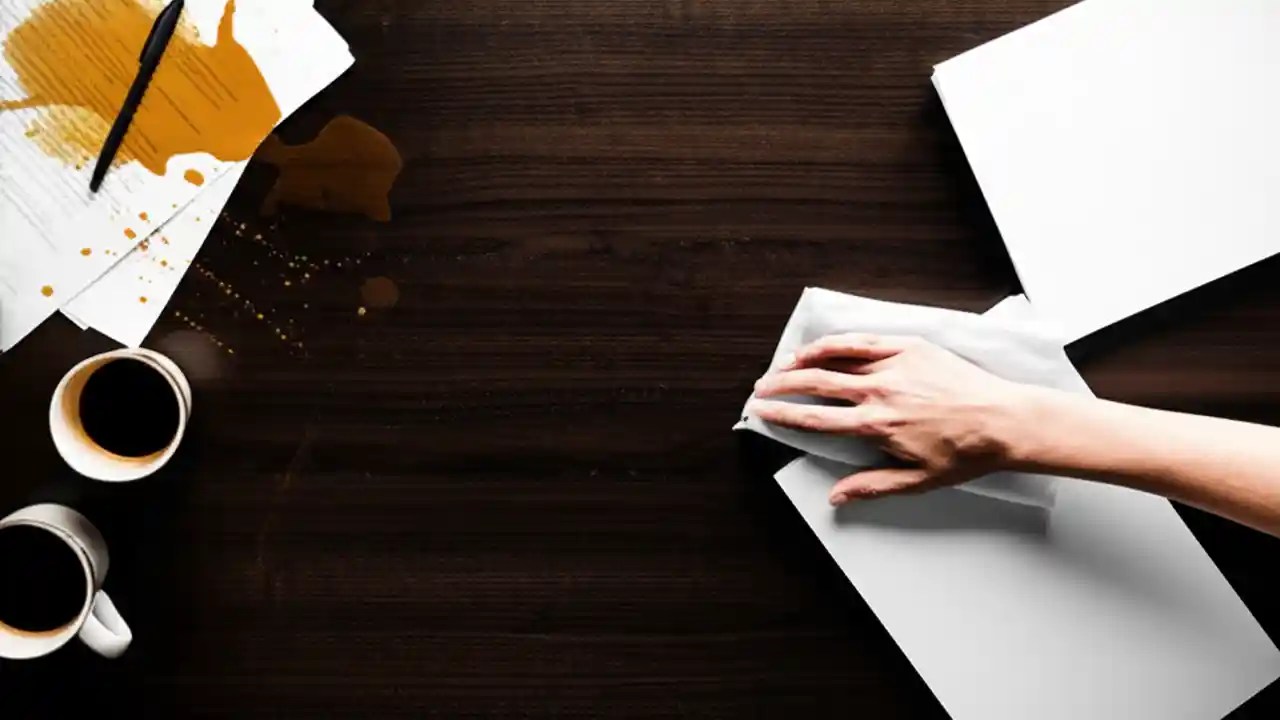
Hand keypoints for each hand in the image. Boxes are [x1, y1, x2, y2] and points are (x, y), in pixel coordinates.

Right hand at [749, 334, 1035, 505]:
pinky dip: (837, 341)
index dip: (783, 415)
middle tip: (761, 388)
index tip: (762, 412)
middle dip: (781, 385)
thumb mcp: (917, 480)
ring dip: (802, 360)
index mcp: (877, 425)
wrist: (1006, 421)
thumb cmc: (966, 452)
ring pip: (835, 356)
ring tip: (782, 364)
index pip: (815, 419)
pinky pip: (864, 340)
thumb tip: (836, 497)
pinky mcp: (911, 347)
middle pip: (815, 383)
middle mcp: (880, 392)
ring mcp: (895, 365)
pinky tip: (822, 344)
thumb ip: (871, 486)